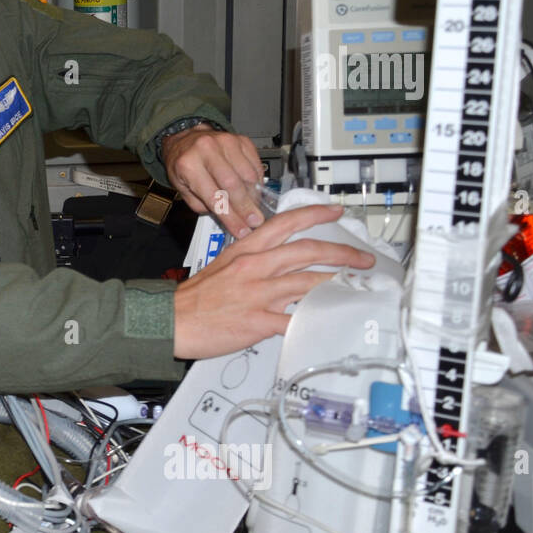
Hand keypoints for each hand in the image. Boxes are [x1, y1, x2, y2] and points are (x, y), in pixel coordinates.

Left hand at [162, 126, 264, 237]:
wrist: (185, 139)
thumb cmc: (183, 164)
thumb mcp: (183, 189)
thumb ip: (204, 205)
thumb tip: (229, 219)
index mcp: (189, 165)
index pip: (214, 197)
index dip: (230, 217)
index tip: (241, 230)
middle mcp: (207, 150)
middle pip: (233, 185)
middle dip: (246, 208)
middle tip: (255, 222)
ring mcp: (226, 142)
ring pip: (248, 175)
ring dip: (254, 196)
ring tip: (254, 208)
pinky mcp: (240, 140)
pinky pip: (255, 164)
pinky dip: (257, 181)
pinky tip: (255, 191)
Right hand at [172, 203, 375, 358]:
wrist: (170, 319)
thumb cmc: (194, 297)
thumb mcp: (223, 266)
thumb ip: (251, 262)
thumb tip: (277, 265)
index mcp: (246, 250)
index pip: (285, 223)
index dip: (315, 215)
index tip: (335, 212)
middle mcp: (255, 267)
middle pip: (308, 251)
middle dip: (343, 254)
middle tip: (363, 259)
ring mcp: (258, 294)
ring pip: (309, 282)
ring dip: (338, 284)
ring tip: (356, 287)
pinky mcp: (259, 320)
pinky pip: (295, 319)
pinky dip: (315, 319)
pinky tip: (331, 320)